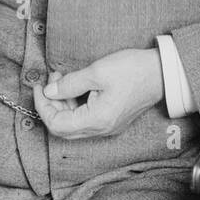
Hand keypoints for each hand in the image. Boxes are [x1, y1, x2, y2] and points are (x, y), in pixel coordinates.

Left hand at [32, 48, 164, 138]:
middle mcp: (101, 128)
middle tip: (49, 81)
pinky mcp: (111, 118)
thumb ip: (69, 84)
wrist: (161, 72)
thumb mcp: (97, 72)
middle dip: (51, 105)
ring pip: (74, 123)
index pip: (57, 124)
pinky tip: (74, 85)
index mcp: (97, 120)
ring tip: (61, 78)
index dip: (43, 106)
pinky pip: (85, 118)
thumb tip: (49, 92)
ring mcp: (107, 126)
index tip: (38, 87)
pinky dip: (74, 104)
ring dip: (63, 103)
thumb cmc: (132, 70)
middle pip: (64, 128)